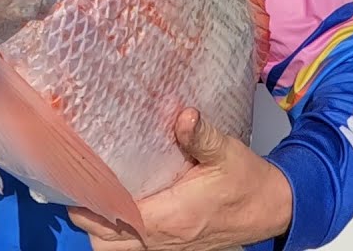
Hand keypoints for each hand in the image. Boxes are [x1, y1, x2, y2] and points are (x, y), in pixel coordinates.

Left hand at [68, 108, 292, 250]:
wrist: (275, 208)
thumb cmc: (248, 180)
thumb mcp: (227, 152)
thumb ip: (201, 135)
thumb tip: (183, 115)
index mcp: (173, 216)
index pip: (116, 219)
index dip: (91, 204)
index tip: (77, 178)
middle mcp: (166, 238)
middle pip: (105, 243)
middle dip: (87, 219)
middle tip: (81, 185)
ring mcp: (170, 247)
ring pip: (117, 250)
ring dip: (102, 229)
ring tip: (94, 195)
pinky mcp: (175, 247)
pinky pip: (135, 248)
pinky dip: (120, 234)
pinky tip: (119, 205)